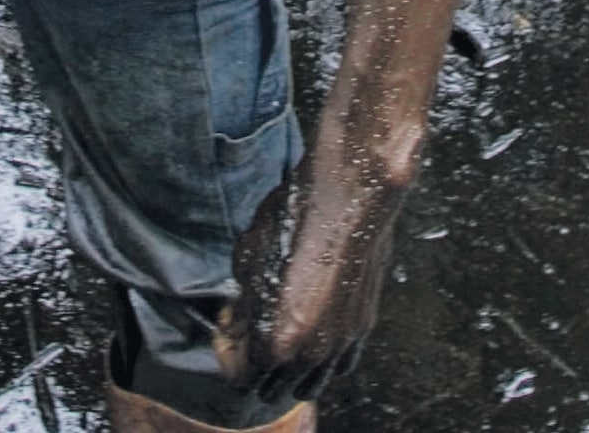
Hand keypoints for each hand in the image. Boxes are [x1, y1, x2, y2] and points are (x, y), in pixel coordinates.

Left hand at [247, 161, 406, 399]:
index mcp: (275, 341)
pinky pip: (339, 365)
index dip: (228, 354)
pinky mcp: (361, 330)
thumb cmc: (292, 221)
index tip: (227, 332)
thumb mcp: (247, 260)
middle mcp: (309, 355)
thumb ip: (241, 304)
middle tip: (249, 335)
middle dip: (256, 365)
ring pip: (309, 384)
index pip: (240, 377)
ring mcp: (339, 346)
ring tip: (279, 343)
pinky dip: (322, 361)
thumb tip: (236, 323)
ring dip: (290, 370)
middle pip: (273, 387)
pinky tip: (312, 339)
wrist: (347, 200)